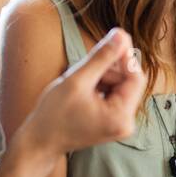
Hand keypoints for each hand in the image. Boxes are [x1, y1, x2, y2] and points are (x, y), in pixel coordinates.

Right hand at [24, 28, 145, 156]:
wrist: (39, 141)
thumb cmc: (53, 114)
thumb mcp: (77, 80)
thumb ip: (102, 56)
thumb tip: (121, 35)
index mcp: (121, 117)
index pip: (136, 78)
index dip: (125, 57)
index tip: (113, 39)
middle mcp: (126, 124)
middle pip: (129, 82)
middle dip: (110, 70)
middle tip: (86, 68)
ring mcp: (120, 124)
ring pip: (120, 87)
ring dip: (103, 77)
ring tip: (80, 83)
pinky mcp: (113, 122)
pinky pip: (114, 95)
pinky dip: (101, 87)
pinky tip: (82, 91)